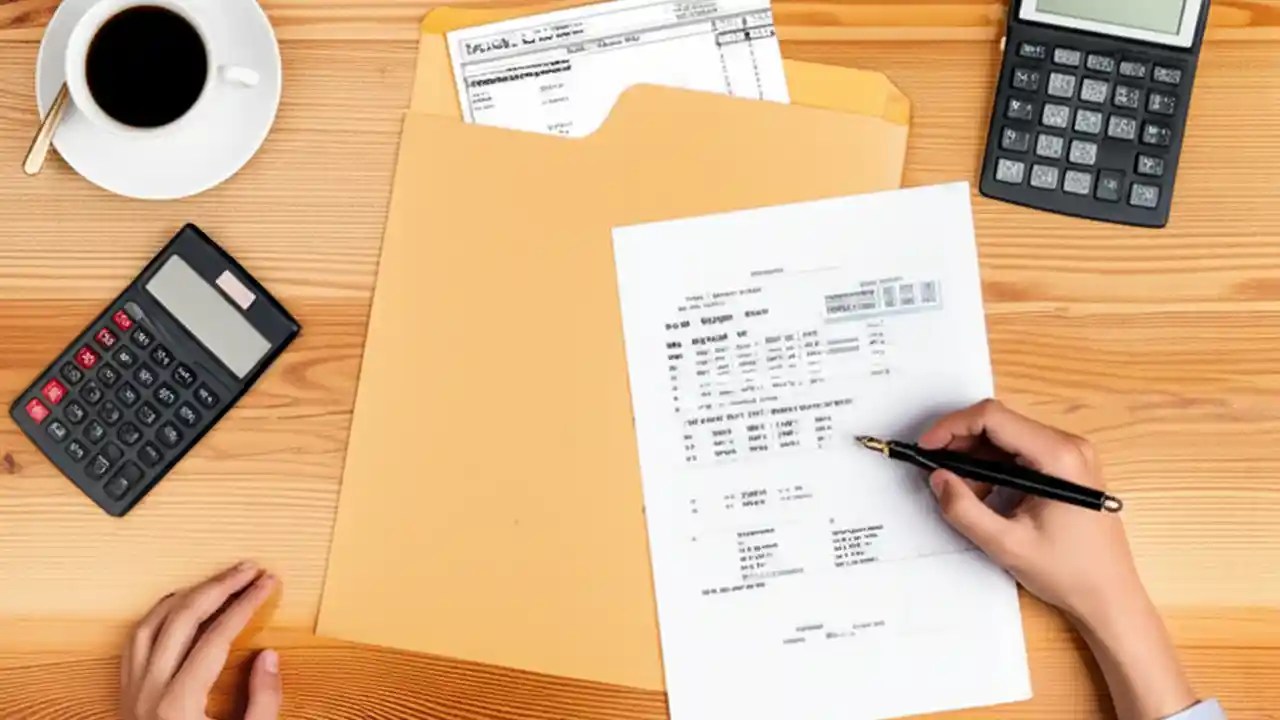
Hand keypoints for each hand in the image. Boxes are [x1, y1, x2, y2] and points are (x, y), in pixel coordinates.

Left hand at [122, 562, 281, 719]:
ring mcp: (132, 692)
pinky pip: (136, 643)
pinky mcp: (126, 695)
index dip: (246, 604)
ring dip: (186, 596)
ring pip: (152, 624)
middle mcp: (148, 691)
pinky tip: (177, 607)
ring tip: (216, 582)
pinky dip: (158, 616)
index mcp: (178, 704)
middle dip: (219, 588)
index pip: (216, 637)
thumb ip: (262, 702)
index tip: (266, 584)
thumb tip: (269, 657)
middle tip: (247, 570)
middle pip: (182, 619)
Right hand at [919, 400, 1196, 719]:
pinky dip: (994, 470)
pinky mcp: (1066, 469)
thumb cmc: (1069, 573)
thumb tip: (938, 479)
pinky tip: (985, 500)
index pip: (994, 418)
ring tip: (963, 496)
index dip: (952, 427)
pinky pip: (1020, 455)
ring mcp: (1070, 456)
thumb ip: (964, 510)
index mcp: (1059, 456)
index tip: (926, 448)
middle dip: (961, 445)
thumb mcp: (1007, 545)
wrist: (1110, 597)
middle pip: (999, 424)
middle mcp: (1068, 446)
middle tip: (937, 473)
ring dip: (976, 461)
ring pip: (1006, 440)